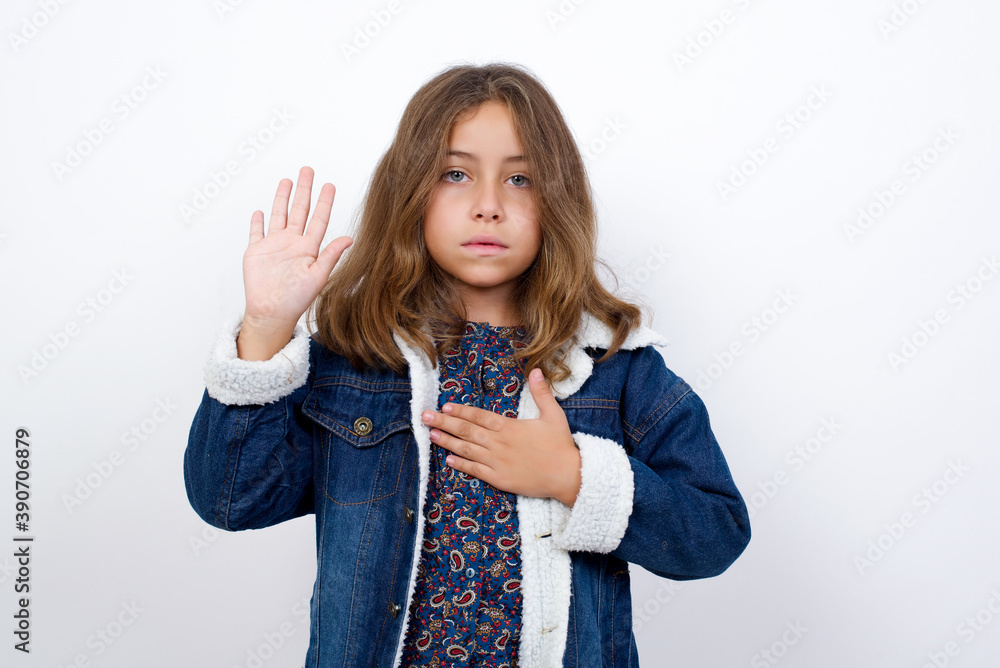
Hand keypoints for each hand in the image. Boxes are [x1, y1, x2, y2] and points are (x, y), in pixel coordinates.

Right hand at [242, 166, 351, 330]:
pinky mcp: (256, 251)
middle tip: (308, 170)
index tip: (329, 185)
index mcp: (308, 248)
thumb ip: (331, 255)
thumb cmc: (297, 299)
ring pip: (279, 215)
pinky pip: (257, 232)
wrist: (271, 312)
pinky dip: (257, 222)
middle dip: (304, 190)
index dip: (325, 202)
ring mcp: (274, 246)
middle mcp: (292, 243)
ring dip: (282, 198)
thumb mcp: (318, 276)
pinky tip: (260, 212)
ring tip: (287, 180)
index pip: (318, 219)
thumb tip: (349, 239)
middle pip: (299, 210)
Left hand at [421, 368, 582, 505]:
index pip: (479, 416)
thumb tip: (536, 370)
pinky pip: (476, 471)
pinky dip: (461, 464)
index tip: (445, 406)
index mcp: (509, 427)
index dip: (460, 411)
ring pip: (466, 450)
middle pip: (466, 431)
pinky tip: (448, 460)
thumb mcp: (553, 415)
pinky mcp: (500, 479)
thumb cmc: (560, 445)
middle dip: (443, 422)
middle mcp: (499, 443)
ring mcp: (497, 462)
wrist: (567, 476)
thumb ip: (541, 393)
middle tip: (424, 416)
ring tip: (431, 434)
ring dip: (446, 442)